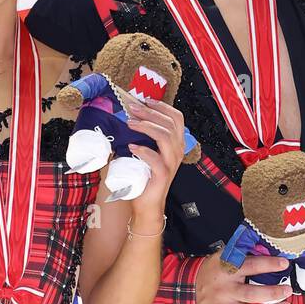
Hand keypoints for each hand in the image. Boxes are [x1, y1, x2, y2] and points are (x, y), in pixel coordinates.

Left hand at [122, 96, 185, 218]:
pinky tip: (131, 146)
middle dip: (149, 112)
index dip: (162, 106)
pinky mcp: (163, 175)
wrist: (147, 203)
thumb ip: (143, 136)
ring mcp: (172, 163)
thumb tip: (127, 116)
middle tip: (131, 108)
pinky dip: (143, 150)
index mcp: (176, 143)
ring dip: (146, 126)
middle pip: (170, 123)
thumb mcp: (146, 151)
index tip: (145, 100)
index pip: (177, 118)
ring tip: (130, 123)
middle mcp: (177, 151)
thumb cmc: (144, 175)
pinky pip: (156, 159)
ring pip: (165, 136)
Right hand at [195, 252, 293, 303]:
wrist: (189, 292)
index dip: (269, 265)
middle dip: (275, 293)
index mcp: (225, 270)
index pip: (250, 266)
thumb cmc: (212, 272)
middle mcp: (225, 290)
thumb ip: (240, 254)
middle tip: (288, 290)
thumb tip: (266, 249)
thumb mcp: (221, 257)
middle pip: (253, 294)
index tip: (284, 264)